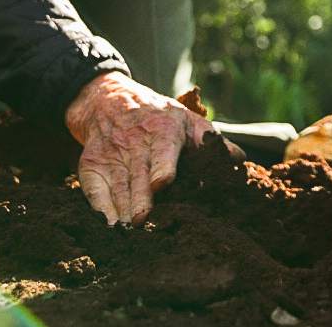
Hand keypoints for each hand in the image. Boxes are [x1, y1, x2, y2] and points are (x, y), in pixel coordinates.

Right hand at [63, 71, 212, 224]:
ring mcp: (111, 154)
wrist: (108, 100)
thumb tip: (239, 158)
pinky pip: (94, 188)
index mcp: (162, 128)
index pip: (163, 149)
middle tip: (143, 221)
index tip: (162, 184)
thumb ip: (211, 139)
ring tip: (128, 232)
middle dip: (140, 197)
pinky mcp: (92, 164)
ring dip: (121, 208)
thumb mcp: (186, 118)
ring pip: (117, 184)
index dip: (162, 166)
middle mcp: (135, 141)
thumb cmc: (158, 116)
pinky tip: (107, 226)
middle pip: (138, 173)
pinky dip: (99, 207)